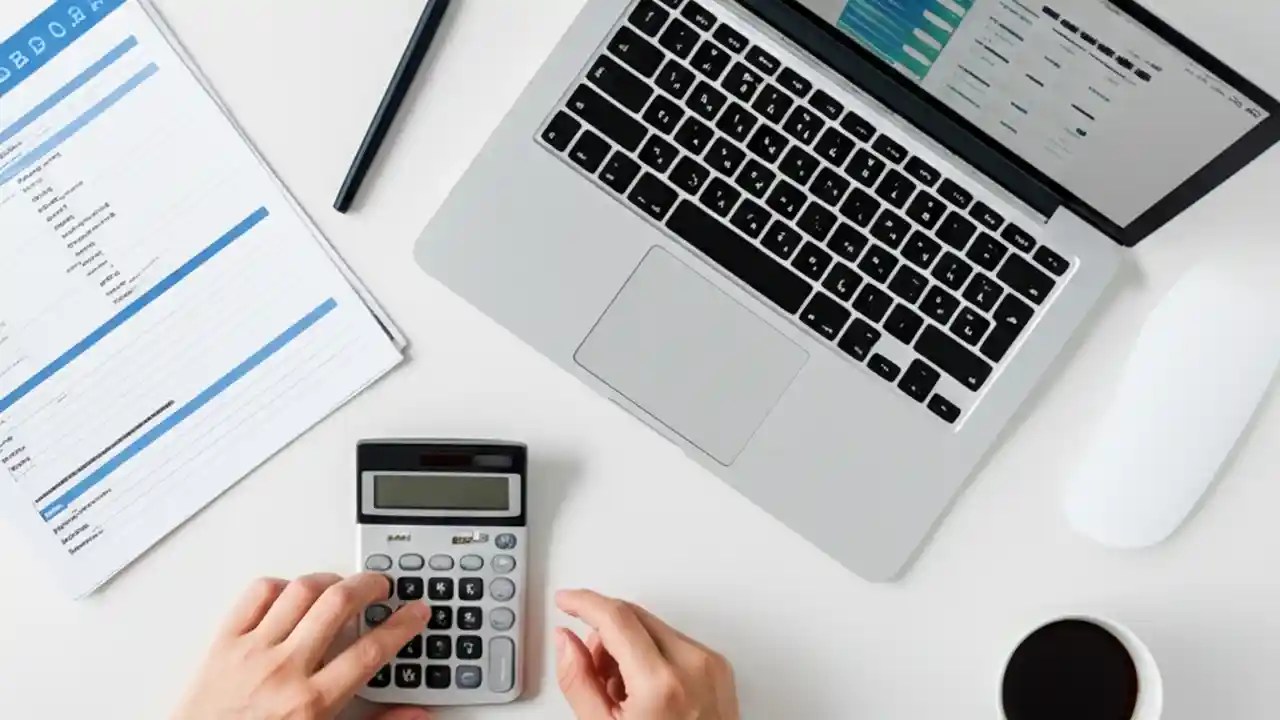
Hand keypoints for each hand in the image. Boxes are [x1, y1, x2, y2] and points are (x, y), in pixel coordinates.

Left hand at [173, 572, 431, 719]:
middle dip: (369, 586)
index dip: (401, 625)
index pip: (371, 650)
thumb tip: (415, 714)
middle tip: (381, 587)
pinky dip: (280, 586)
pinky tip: (292, 595)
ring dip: (328, 580)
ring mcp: (251, 652)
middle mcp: (283, 671)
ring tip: (341, 585)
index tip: (414, 613)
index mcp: (312, 703)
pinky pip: (256, 595)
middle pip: (338, 605)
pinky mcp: (223, 643)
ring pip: (300, 591)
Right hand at [554, 589, 739, 719]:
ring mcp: (712, 665)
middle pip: (634, 616)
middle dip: (603, 633)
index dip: (584, 603)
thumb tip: (566, 641)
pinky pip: (675, 641)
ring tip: (622, 691)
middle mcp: (693, 665)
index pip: (615, 617)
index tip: (566, 601)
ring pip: (653, 626)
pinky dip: (652, 654)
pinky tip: (645, 690)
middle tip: (592, 667)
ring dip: (627, 645)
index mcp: (661, 683)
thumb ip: (579, 681)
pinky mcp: (720, 667)